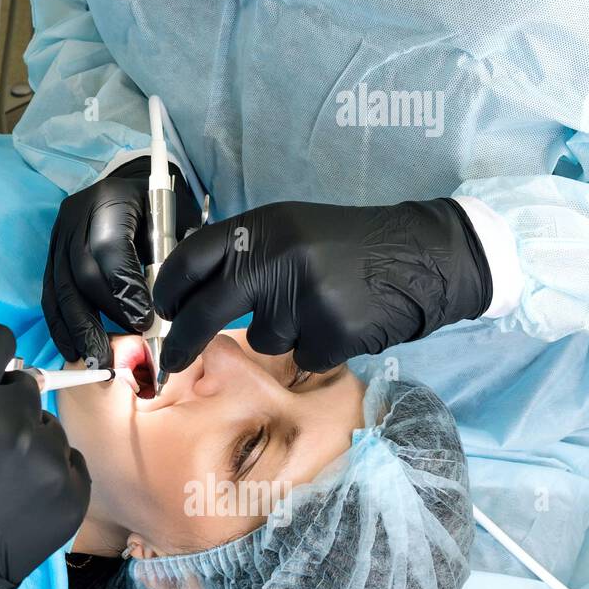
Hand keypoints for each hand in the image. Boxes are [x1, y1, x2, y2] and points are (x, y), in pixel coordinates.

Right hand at [43, 158, 199, 367]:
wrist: (133, 192)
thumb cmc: (162, 211)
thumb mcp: (177, 223)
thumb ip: (174, 258)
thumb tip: (173, 310)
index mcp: (111, 199)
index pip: (109, 248)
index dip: (124, 289)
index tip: (144, 322)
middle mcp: (76, 215)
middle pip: (80, 272)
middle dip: (100, 316)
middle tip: (120, 351)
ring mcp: (58, 236)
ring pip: (60, 288)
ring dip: (78, 329)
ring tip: (96, 360)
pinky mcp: (51, 255)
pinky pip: (50, 295)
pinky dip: (62, 325)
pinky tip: (74, 349)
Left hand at [153, 199, 492, 373]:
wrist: (426, 255)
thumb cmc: (349, 247)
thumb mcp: (290, 231)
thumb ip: (244, 255)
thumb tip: (189, 295)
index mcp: (262, 226)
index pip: (191, 258)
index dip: (169, 290)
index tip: (162, 312)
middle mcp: (277, 256)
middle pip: (207, 309)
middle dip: (183, 341)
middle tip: (170, 362)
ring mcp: (305, 294)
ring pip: (262, 338)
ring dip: (284, 334)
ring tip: (321, 306)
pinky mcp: (333, 329)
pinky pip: (302, 356)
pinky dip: (317, 348)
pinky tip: (343, 322)